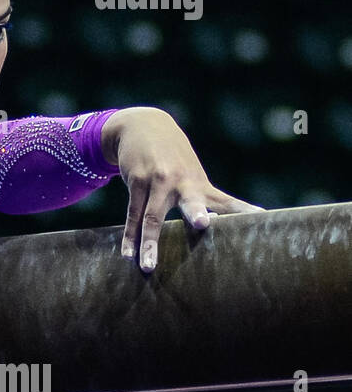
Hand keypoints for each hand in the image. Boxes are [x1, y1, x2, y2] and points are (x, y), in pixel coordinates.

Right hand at [105, 107, 263, 271]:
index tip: (262, 221)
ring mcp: (158, 181)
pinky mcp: (137, 181)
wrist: (142, 125)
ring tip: (148, 266)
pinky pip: (132, 214)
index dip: (244, 212)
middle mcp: (182, 182)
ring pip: (152, 217)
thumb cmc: (171, 156)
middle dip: (196, 213)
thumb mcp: (189, 170)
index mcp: (201, 184)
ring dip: (149, 243)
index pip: (227, 202)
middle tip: (202, 224)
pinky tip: (127, 254)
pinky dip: (130, 236)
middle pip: (191, 202)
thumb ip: (199, 196)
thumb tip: (208, 223)